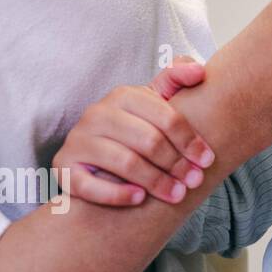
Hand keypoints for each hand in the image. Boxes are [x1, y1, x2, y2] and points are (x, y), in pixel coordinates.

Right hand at [51, 79, 214, 206]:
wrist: (94, 153)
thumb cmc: (137, 126)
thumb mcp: (155, 100)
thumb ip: (177, 79)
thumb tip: (200, 72)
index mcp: (124, 95)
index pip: (168, 118)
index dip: (191, 141)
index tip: (208, 160)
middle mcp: (97, 114)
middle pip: (149, 141)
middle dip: (177, 164)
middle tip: (195, 181)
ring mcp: (77, 140)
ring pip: (125, 163)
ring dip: (156, 182)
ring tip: (177, 194)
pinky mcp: (63, 167)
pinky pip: (90, 185)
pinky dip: (117, 193)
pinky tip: (139, 199)